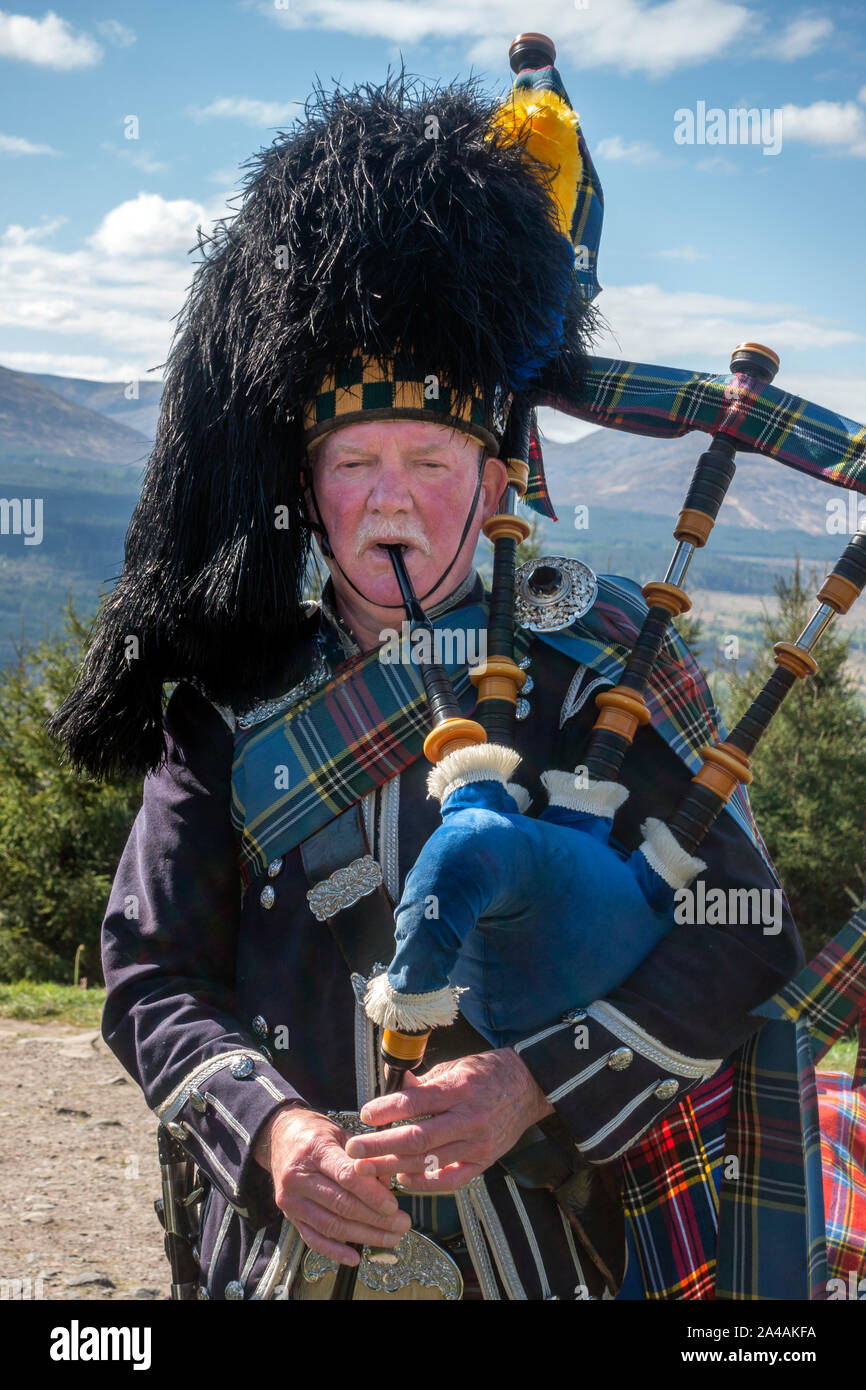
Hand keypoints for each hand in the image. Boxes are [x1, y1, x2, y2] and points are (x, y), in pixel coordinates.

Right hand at [254, 1106, 411, 1265]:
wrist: (279, 1136)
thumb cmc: (315, 1133)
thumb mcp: (342, 1134)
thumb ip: (365, 1157)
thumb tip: (388, 1184)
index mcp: (314, 1149)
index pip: (346, 1176)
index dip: (372, 1194)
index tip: (394, 1206)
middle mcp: (299, 1176)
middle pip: (341, 1204)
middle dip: (376, 1219)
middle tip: (401, 1225)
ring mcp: (291, 1199)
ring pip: (331, 1225)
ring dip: (364, 1236)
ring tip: (390, 1238)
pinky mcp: (289, 1215)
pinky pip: (313, 1239)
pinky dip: (335, 1251)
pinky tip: (355, 1257)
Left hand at [344, 1048, 553, 1191]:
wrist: (529, 1087)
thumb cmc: (488, 1073)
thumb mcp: (455, 1066)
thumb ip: (424, 1082)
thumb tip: (394, 1090)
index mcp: (459, 1089)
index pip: (416, 1102)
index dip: (387, 1110)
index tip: (365, 1115)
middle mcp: (469, 1119)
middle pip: (417, 1138)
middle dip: (380, 1146)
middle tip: (354, 1150)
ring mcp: (477, 1144)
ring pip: (429, 1161)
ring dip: (394, 1166)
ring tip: (367, 1168)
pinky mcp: (484, 1161)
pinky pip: (451, 1179)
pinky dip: (425, 1183)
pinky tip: (402, 1179)